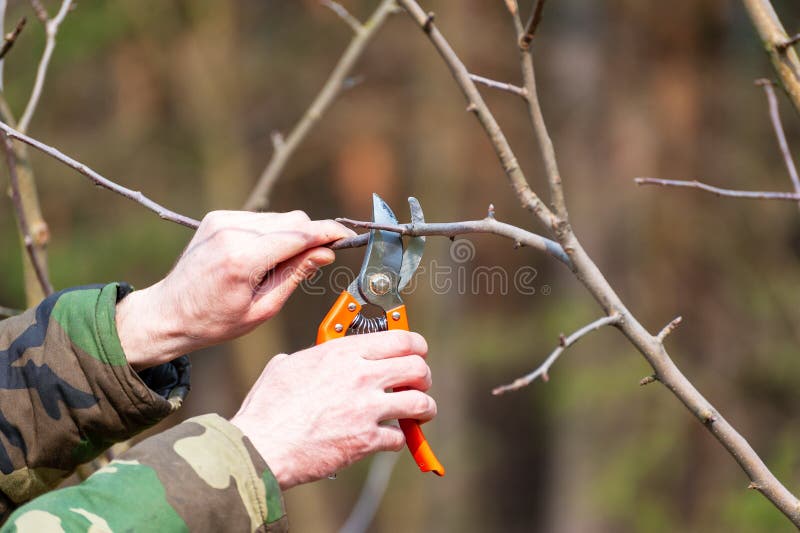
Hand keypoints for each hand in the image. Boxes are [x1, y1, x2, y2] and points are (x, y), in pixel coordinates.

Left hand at [117, 210, 353, 368]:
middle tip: (317, 261)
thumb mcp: (262, 309)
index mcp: (242, 259)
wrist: (169, 313)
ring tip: (278, 268)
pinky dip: (271, 234)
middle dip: (311, 236)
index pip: (298, 234)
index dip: (328, 233)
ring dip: (290, 236)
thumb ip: (295, 275)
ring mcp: (222, 220)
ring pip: (279, 218)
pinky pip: (261, 219)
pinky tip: (261, 258)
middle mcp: (231, 231)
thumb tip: (325, 253)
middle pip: (293, 220)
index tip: (347, 237)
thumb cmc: (214, 321)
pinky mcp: (218, 217)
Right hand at [230, 330, 435, 489]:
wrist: (262, 446)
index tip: (418, 351)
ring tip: (421, 413)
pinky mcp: (366, 439)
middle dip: (424, 376)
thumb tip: (306, 361)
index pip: (400, 339)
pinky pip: (399, 437)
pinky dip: (398, 440)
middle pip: (417, 368)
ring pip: (420, 402)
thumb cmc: (267, 408)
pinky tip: (387, 439)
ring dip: (424, 408)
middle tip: (419, 384)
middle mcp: (360, 376)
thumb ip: (308, 359)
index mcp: (342, 353)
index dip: (416, 345)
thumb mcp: (286, 367)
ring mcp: (366, 408)